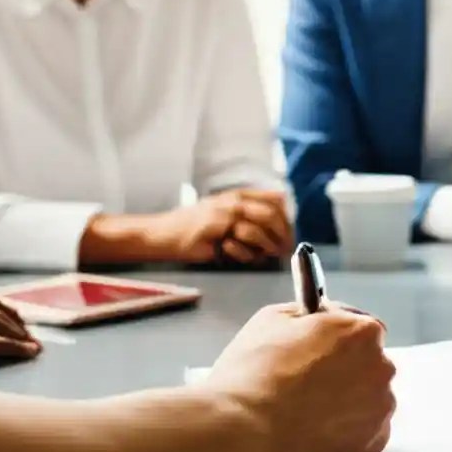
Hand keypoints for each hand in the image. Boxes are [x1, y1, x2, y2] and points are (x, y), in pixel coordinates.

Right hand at [155, 190, 292, 265]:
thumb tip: (278, 232)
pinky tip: (235, 255)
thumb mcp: (224, 218)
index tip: (289, 236)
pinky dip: (243, 254)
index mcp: (237, 196)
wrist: (162, 234)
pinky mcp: (214, 227)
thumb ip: (248, 219)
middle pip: (272, 213)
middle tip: (283, 250)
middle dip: (282, 235)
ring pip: (258, 228)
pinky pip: (239, 243)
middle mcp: (232, 201)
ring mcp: (223, 213)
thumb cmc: (193, 230)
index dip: (287, 219)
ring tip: (262, 255)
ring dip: (264, 246)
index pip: (275, 200)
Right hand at [202, 303, 395, 451]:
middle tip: (306, 381)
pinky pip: (364, 431)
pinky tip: (314, 431)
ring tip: (306, 411)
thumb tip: (318, 318)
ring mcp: (380, 409)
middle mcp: (381, 368)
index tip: (317, 348)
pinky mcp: (372, 445)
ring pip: (368, 399)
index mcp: (363, 332)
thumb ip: (308, 314)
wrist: (243, 436)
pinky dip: (346, 431)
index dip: (334, 336)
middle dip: (344, 368)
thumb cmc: (253, 376)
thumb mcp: (272, 319)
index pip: (359, 326)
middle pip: (367, 363)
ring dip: (347, 401)